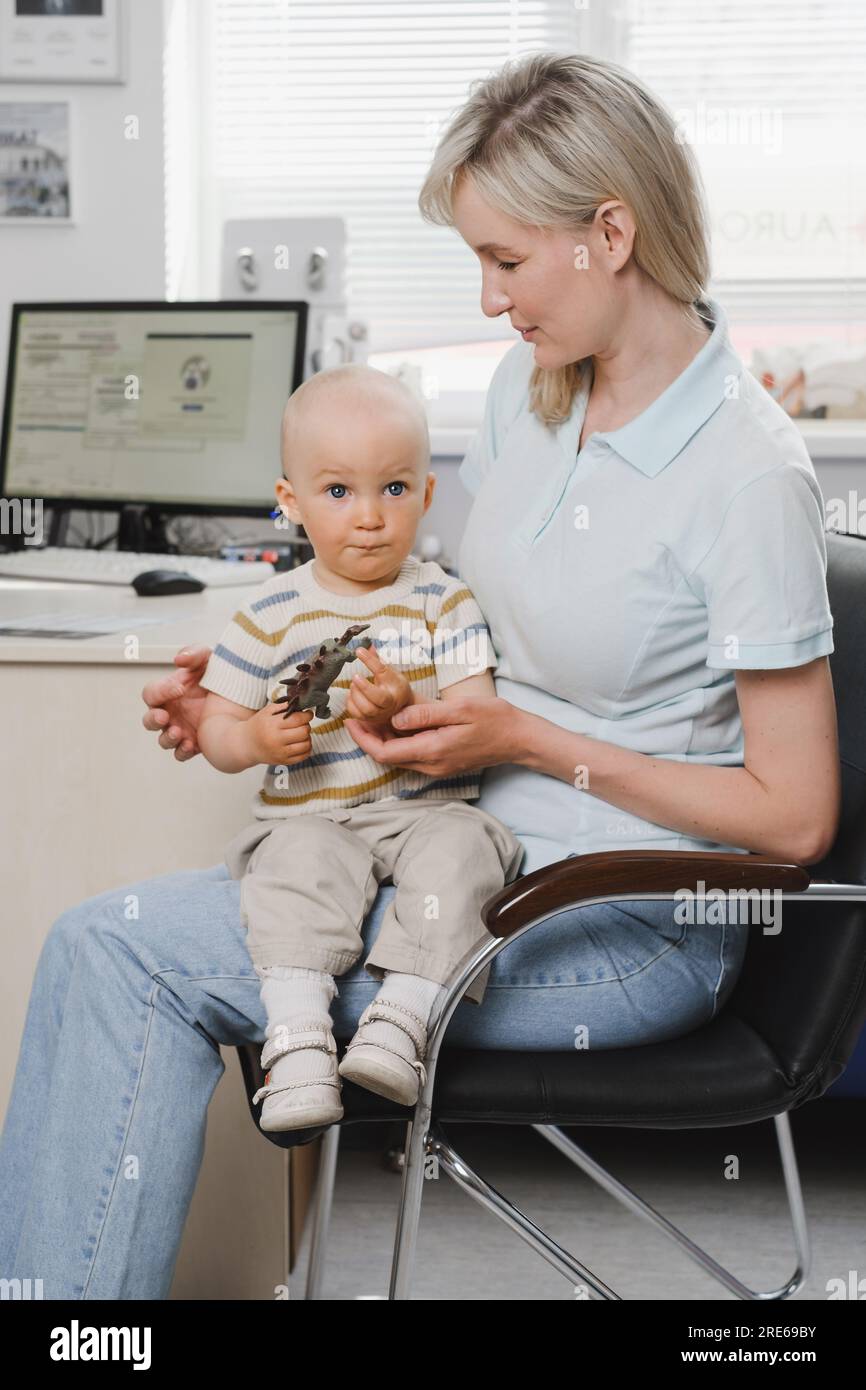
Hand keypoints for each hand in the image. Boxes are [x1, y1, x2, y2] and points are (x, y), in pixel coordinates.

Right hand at [141, 646, 211, 760]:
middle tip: (164, 716)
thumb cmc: (219, 674)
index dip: (161, 691)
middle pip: (149, 720)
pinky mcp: (194, 743)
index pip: (152, 693)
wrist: (243, 695)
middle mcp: (171, 712)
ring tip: (179, 733)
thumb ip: (194, 653)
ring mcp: (181, 729)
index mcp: (168, 692)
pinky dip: (182, 751)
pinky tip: (191, 745)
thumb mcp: (209, 659)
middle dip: (153, 719)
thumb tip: (178, 660)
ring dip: (168, 738)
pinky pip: (181, 753)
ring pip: (164, 740)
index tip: (181, 687)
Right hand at [244, 704, 314, 766]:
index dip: (307, 715)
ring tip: (300, 733)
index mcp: (272, 725)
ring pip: (306, 744)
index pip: (297, 719)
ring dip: (307, 737)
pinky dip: (306, 748)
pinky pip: (304, 755)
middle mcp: (276, 740)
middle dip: (306, 725)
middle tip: (302, 723)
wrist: (246, 744)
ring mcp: (280, 753)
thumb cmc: (258, 726)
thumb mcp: (267, 711)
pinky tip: (300, 742)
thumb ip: (283, 705)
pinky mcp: (283, 761)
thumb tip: (300, 703)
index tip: (308, 714)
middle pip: (304, 732)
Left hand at [344, 644, 413, 726]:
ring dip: (356, 694)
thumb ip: (377, 660)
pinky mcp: (369, 720)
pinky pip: (356, 714)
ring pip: (366, 709)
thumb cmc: (393, 686)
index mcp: (397, 687)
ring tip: (354, 684)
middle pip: (378, 698)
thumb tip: (368, 645)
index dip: (370, 661)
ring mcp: (380, 714)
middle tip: (355, 677)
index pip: (383, 672)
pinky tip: (352, 693)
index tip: (359, 651)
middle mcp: (390, 703)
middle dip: (364, 687)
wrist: (400, 707)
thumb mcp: (389, 671)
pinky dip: (350, 702)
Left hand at [344, 694, 519, 777]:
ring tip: (371, 715)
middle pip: (387, 757)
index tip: (350, 721)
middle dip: (368, 738)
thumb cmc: (494, 719)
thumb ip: (426, 714)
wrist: (519, 738)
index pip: (384, 752)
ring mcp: (437, 767)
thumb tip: (395, 718)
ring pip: (399, 757)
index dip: (362, 739)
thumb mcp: (460, 709)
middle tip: (356, 714)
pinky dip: (398, 741)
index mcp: (432, 751)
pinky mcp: (442, 763)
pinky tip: (396, 722)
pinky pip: (412, 755)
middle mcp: (431, 765)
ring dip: (382, 740)